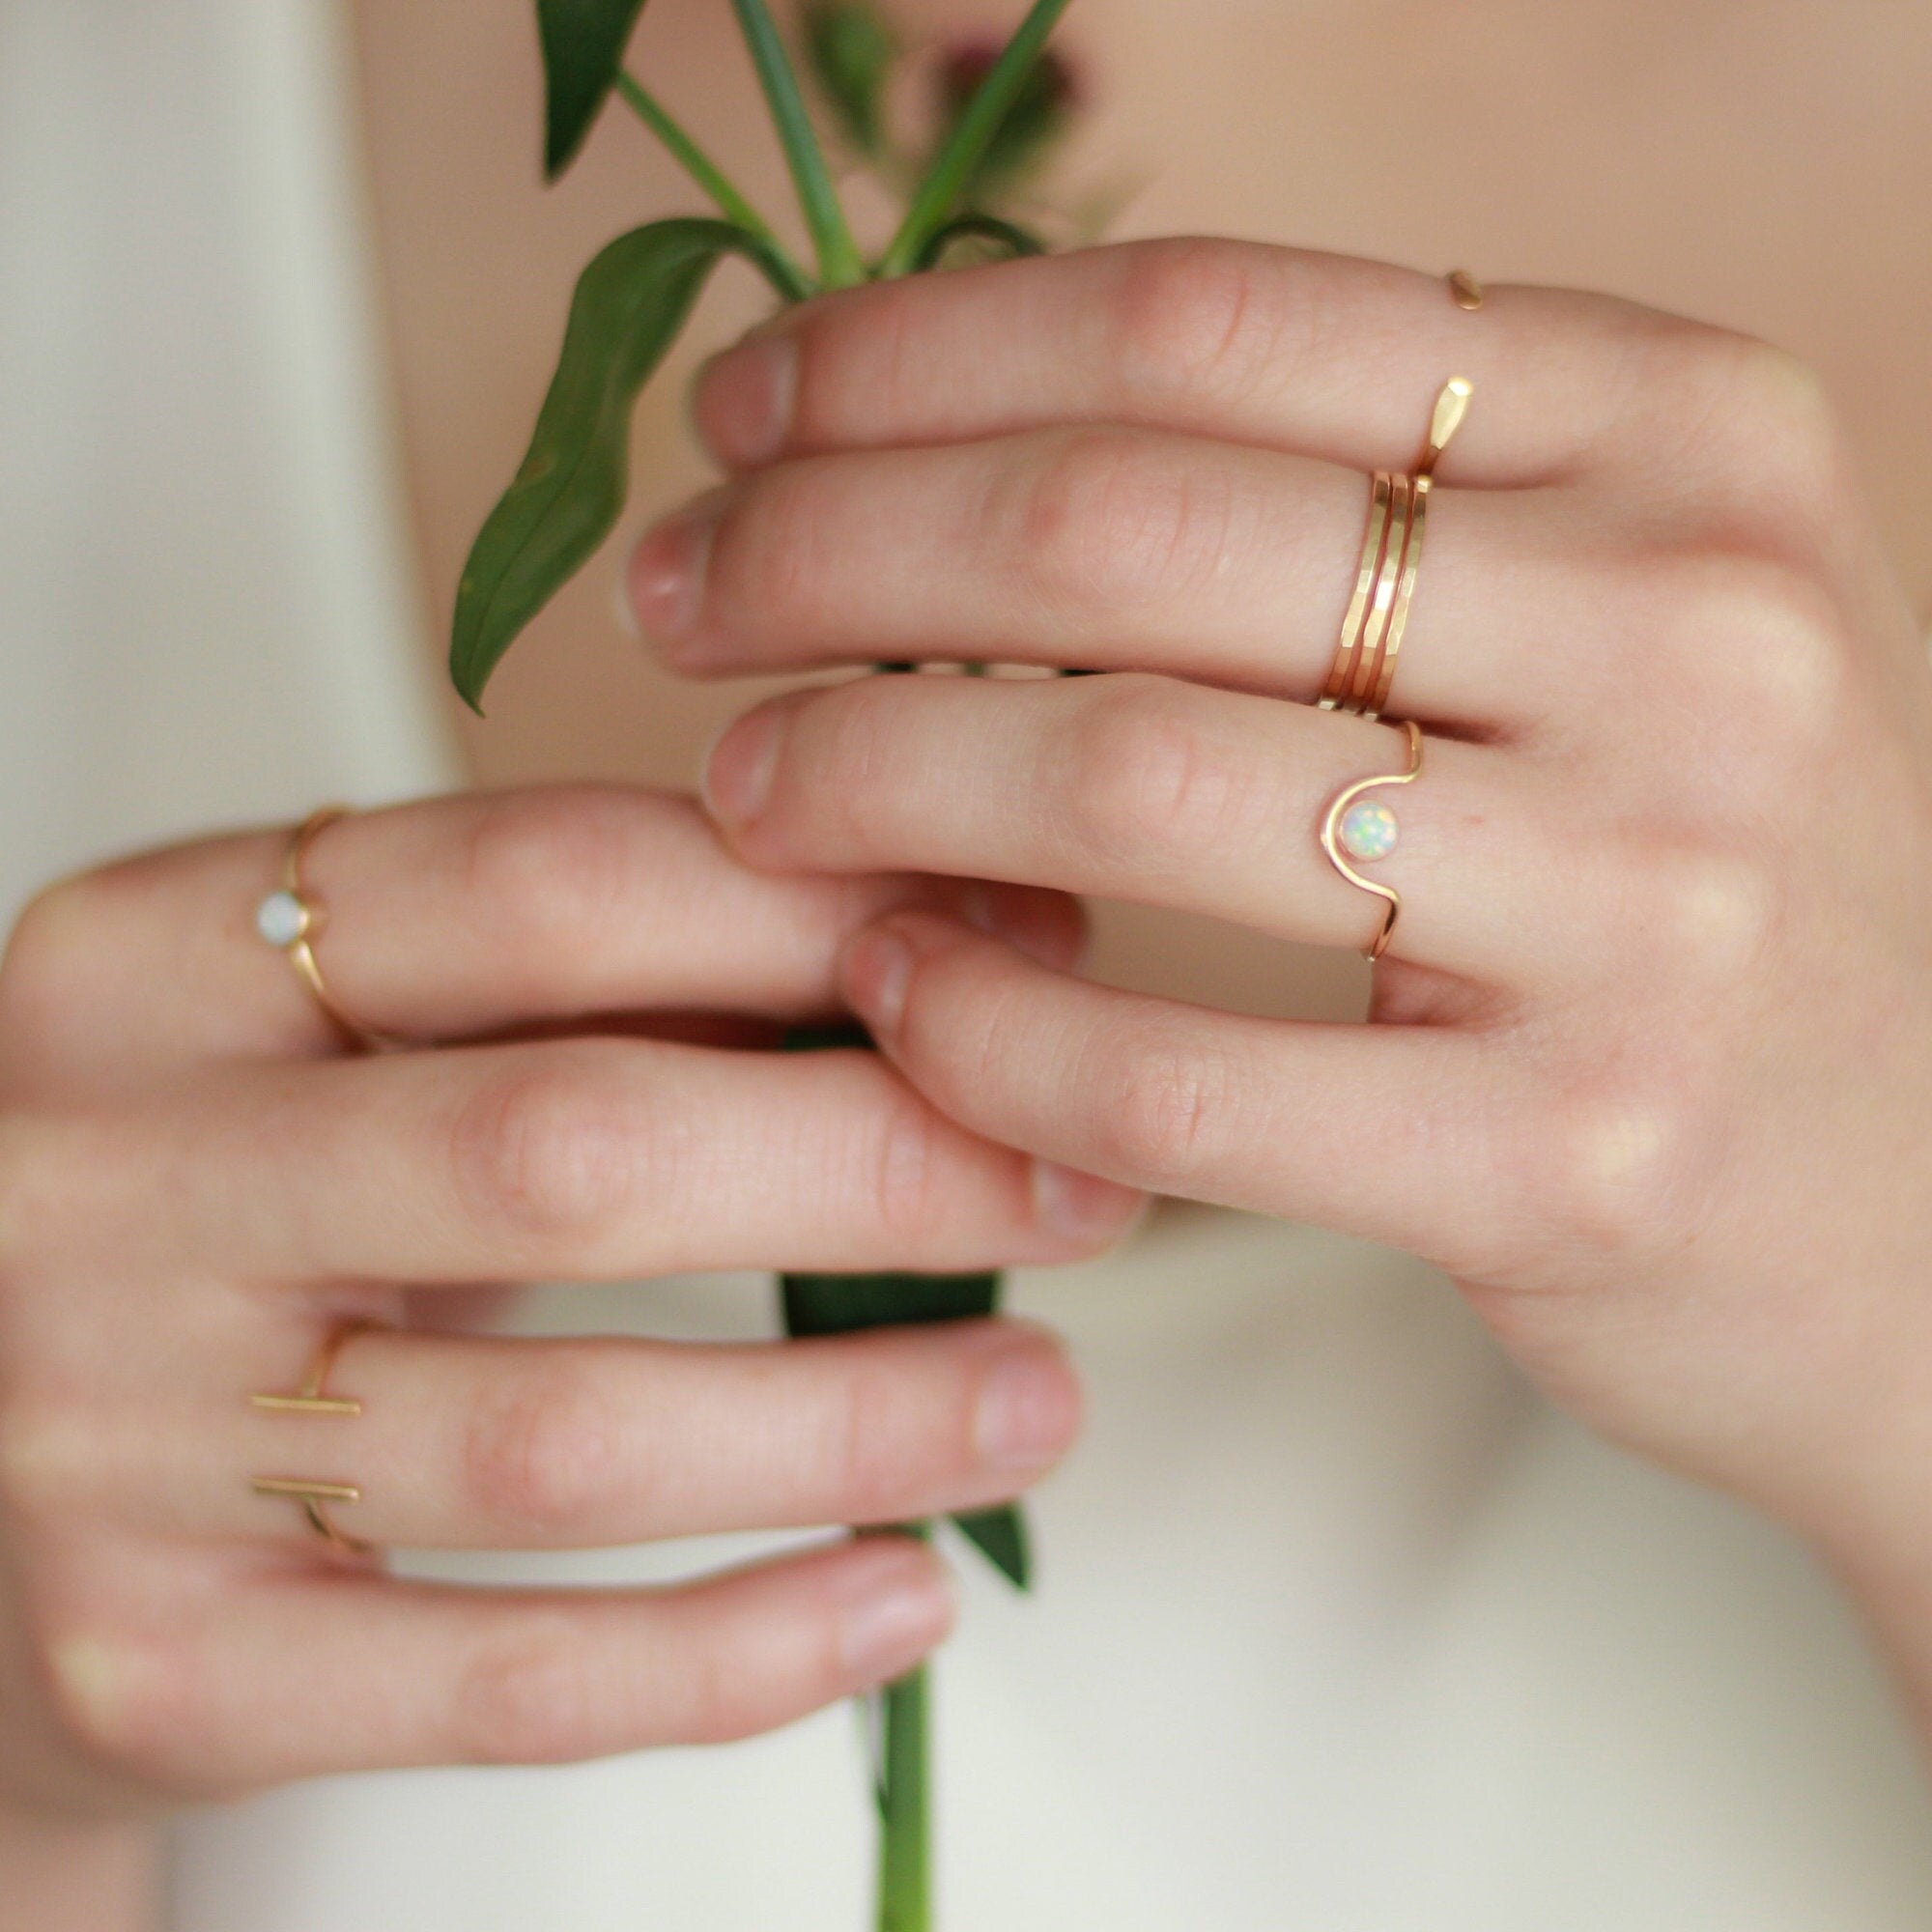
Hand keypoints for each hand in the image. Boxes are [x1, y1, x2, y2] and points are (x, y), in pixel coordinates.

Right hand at [0, 786, 1136, 1839]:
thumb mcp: (328, 1033)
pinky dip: (738, 1650)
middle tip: (1083, 1186)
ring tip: (1038, 1397)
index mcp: (156, 961)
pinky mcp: (159, 1668)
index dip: (818, 913)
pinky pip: (500, 1679)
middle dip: (885, 1166)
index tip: (1018, 959)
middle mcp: (112, 1185)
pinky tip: (898, 1597)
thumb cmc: (209, 1200)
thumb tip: (939, 943)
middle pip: (576, 1151)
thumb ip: (577, 978)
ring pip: (565, 1436)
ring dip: (859, 1420)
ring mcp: (113, 1442)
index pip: (538, 885)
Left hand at [637, 239, 1931, 1701]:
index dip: (912, 352)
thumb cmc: (1686, 880)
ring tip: (747, 789)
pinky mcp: (1576, 1156)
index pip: (1200, 321)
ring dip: (867, 778)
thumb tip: (945, 438)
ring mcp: (1655, 901)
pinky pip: (1173, 1078)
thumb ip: (1339, 507)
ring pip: (1128, 784)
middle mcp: (1694, 629)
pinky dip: (979, 1028)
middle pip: (1123, 527)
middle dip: (827, 550)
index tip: (743, 409)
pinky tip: (888, 989)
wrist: (1924, 1201)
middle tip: (679, 599)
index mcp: (1682, 431)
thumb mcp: (1591, 617)